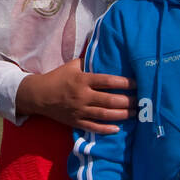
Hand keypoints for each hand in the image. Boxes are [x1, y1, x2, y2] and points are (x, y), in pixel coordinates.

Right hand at [14, 57, 133, 133]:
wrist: (39, 96)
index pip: (107, 81)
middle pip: (110, 100)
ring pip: (105, 115)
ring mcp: (79, 110)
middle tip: (141, 101)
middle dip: (128, 101)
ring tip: (135, 113)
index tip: (137, 84)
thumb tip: (103, 51)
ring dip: (122, 115)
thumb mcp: (72, 65)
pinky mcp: (76, 122)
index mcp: (83, 80)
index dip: (124, 83)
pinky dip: (106, 129)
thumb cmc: (58, 77)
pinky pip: (94, 127)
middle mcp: (83, 96)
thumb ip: (88, 61)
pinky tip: (118, 128)